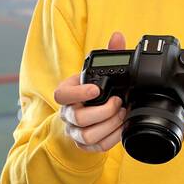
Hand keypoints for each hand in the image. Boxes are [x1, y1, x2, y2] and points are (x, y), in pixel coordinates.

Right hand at [52, 31, 128, 152]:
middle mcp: (67, 114)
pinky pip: (97, 147)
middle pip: (78, 118)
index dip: (78, 93)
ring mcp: (74, 131)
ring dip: (109, 126)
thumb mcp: (96, 73)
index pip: (61, 95)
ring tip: (122, 115)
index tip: (97, 89)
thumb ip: (108, 55)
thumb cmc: (90, 90)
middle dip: (103, 111)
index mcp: (66, 94)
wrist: (86, 113)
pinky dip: (112, 138)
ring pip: (87, 135)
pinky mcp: (84, 145)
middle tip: (119, 102)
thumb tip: (118, 36)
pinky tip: (121, 127)